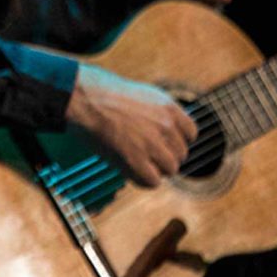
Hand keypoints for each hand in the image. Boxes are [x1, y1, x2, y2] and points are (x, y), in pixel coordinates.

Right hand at [64, 64, 197, 187]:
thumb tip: (168, 134)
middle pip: (181, 154)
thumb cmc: (105, 94)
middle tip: (144, 153)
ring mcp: (153, 143)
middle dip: (165, 156)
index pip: (191, 134)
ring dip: (155, 169)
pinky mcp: (137, 160)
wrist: (85, 98)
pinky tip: (130, 169)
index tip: (163, 142)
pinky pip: (152, 181)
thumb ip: (160, 114)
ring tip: (137, 161)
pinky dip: (142, 179)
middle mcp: (166, 125)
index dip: (176, 140)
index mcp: (169, 107)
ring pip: (170, 169)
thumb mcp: (143, 95)